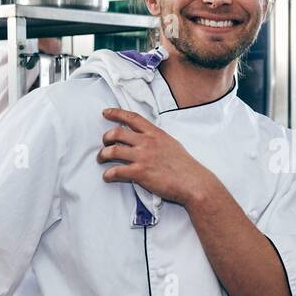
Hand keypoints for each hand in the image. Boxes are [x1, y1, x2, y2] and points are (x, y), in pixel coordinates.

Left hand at [98, 108, 215, 205]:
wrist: (192, 182)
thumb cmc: (185, 166)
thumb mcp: (171, 143)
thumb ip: (157, 138)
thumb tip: (147, 137)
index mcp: (155, 134)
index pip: (132, 118)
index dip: (116, 113)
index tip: (106, 112)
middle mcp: (147, 143)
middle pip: (117, 132)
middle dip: (106, 137)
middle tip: (105, 143)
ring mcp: (143, 157)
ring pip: (112, 151)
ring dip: (103, 155)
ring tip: (102, 159)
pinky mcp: (140, 173)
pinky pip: (116, 171)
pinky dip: (108, 174)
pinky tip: (108, 176)